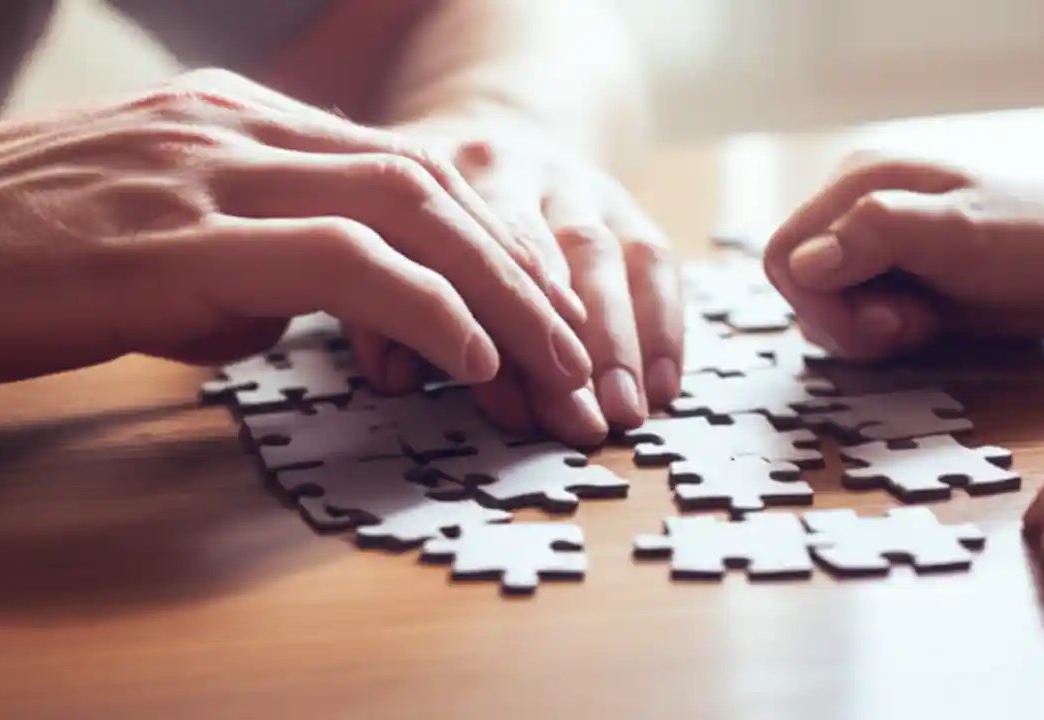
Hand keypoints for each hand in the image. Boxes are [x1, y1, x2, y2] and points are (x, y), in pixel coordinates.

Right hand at [0, 69, 592, 392]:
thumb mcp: (140, 250)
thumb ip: (230, 269)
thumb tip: (288, 316)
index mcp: (230, 125)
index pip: (399, 173)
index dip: (485, 246)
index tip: (536, 317)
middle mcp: (232, 128)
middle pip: (429, 182)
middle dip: (522, 269)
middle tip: (577, 349)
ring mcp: (205, 172)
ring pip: (408, 210)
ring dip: (501, 294)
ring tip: (554, 367)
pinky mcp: (174, 238)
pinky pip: (342, 259)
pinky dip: (425, 306)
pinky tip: (469, 358)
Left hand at [375, 112, 681, 444]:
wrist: (485, 126)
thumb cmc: (416, 215)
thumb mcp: (382, 242)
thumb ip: (382, 306)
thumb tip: (396, 376)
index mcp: (439, 175)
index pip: (476, 257)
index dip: (499, 335)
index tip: (516, 410)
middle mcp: (511, 168)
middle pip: (544, 256)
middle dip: (563, 345)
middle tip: (581, 418)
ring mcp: (573, 182)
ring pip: (601, 255)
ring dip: (618, 341)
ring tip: (625, 410)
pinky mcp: (622, 201)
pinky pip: (652, 258)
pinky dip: (662, 324)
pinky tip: (662, 385)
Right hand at [763, 153, 1043, 359]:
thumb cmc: (1034, 240)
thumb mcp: (958, 232)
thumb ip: (877, 234)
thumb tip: (803, 263)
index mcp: (857, 182)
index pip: (784, 255)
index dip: (818, 302)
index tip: (879, 321)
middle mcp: (851, 209)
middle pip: (798, 287)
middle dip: (846, 320)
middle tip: (908, 323)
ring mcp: (865, 245)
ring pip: (819, 309)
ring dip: (865, 332)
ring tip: (922, 320)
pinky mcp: (882, 277)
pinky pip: (845, 319)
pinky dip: (877, 337)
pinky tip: (923, 323)